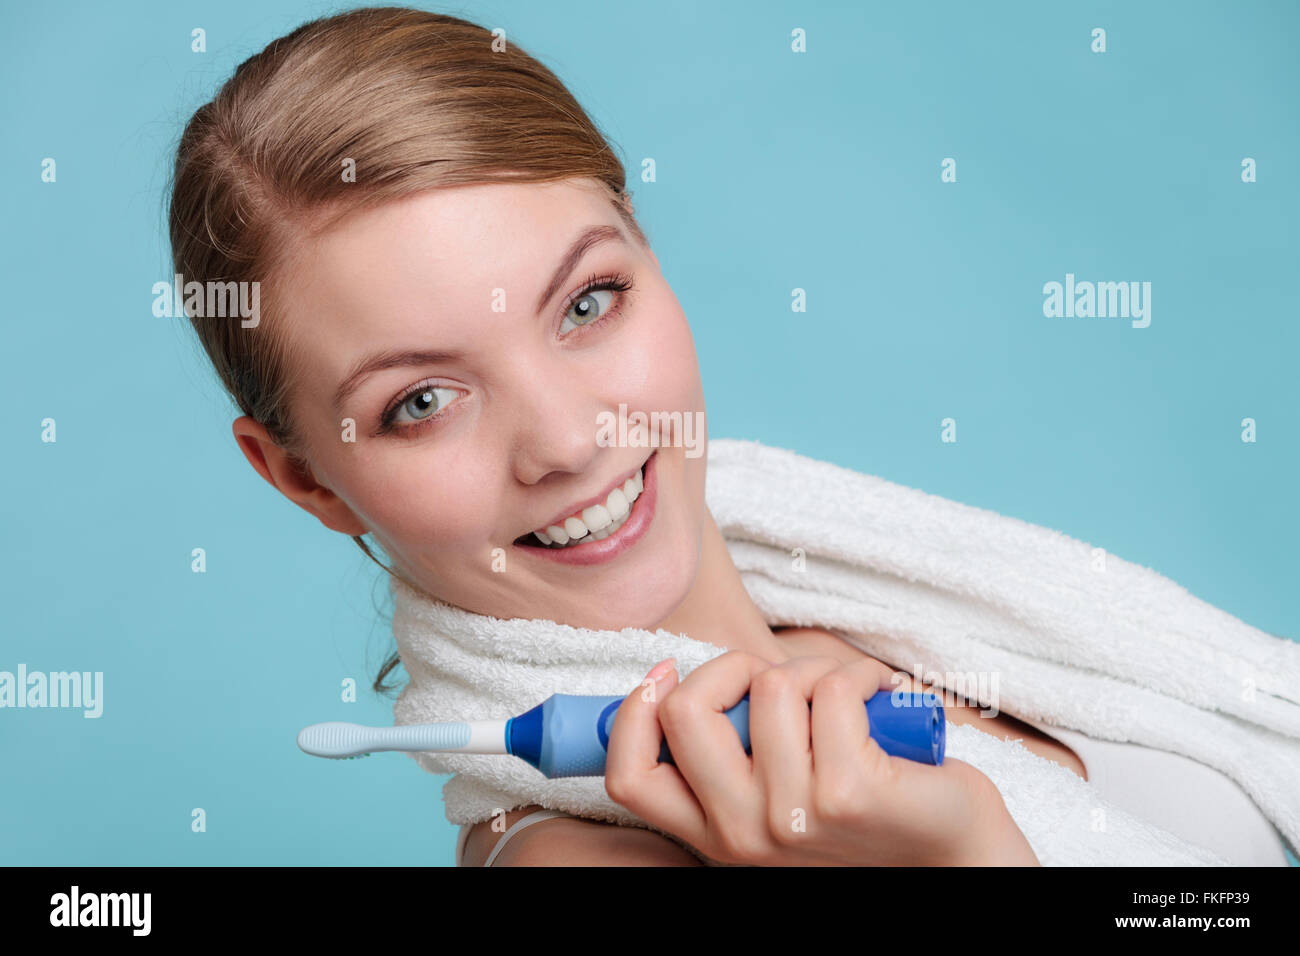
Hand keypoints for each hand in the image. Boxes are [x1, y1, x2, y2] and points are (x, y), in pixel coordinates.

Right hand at [605, 651, 1037, 865]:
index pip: (630, 777)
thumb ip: (729, 754)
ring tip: (846, 696)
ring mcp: (795, 816)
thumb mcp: (776, 795)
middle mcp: (744, 834)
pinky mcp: (850, 792)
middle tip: (775, 680)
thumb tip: (676, 683)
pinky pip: (834, 688)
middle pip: (685, 712)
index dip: (633, 710)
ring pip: (771, 687)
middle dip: (731, 667)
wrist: (956, 860)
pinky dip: (862, 675)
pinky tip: (881, 698)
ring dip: (815, 670)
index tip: (665, 676)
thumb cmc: (868, 812)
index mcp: (716, 833)